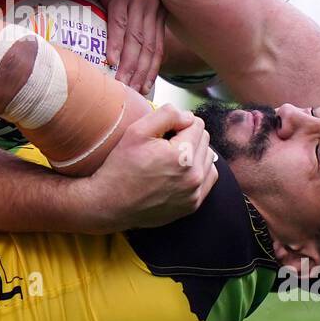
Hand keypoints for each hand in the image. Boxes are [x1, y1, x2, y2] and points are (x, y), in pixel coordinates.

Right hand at [82, 0, 166, 94]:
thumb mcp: (128, 4)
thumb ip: (133, 25)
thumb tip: (125, 57)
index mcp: (156, 10)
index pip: (157, 46)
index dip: (152, 69)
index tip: (145, 89)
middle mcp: (151, 5)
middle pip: (148, 46)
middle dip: (140, 72)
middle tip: (132, 93)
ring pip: (135, 39)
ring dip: (129, 64)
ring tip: (122, 83)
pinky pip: (118, 24)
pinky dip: (115, 44)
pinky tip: (110, 60)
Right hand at [85, 104, 218, 229]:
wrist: (111, 204)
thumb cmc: (120, 168)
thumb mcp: (136, 132)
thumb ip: (166, 115)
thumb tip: (187, 116)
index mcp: (182, 155)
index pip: (197, 124)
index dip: (179, 123)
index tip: (164, 131)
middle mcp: (193, 176)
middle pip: (204, 140)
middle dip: (188, 136)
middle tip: (165, 143)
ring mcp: (194, 193)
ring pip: (208, 158)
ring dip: (195, 152)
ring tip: (172, 157)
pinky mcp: (192, 205)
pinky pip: (208, 179)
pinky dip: (199, 171)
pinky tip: (181, 171)